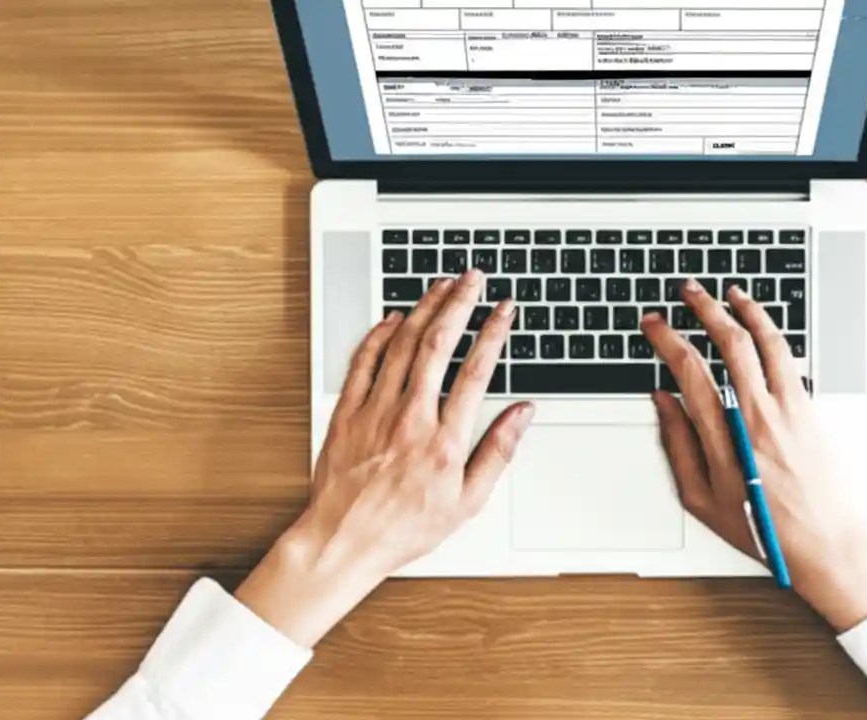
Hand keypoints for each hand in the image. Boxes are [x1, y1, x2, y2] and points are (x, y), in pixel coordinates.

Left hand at [237, 270, 533, 645]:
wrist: (344, 541)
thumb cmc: (404, 527)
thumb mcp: (468, 501)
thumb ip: (498, 451)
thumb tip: (522, 414)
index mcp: (445, 440)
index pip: (476, 370)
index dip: (494, 332)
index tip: (504, 310)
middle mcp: (410, 418)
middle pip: (438, 343)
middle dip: (459, 303)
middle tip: (472, 279)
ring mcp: (375, 412)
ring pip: (402, 344)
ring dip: (424, 308)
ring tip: (440, 286)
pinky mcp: (346, 413)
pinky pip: (363, 362)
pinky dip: (379, 335)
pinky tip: (392, 319)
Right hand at [641, 280, 866, 630]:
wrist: (824, 542)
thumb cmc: (762, 527)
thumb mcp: (700, 499)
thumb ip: (677, 445)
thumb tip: (661, 401)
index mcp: (724, 439)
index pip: (689, 371)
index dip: (667, 339)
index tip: (655, 324)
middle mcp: (758, 416)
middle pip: (729, 344)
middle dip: (703, 309)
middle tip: (687, 291)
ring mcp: (789, 410)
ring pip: (766, 341)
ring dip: (744, 310)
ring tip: (728, 292)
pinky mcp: (809, 410)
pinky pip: (789, 358)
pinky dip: (772, 332)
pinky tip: (761, 323)